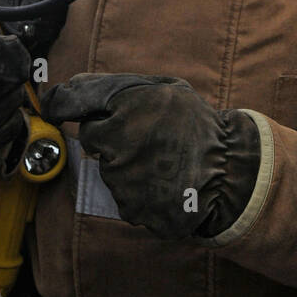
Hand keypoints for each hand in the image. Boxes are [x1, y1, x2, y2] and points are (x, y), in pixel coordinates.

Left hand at [43, 73, 260, 239]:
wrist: (230, 170)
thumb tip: (66, 90)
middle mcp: (117, 150)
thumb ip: (109, 86)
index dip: (96, 117)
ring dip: (128, 168)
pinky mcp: (132, 210)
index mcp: (123, 114)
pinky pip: (125, 198)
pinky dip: (139, 192)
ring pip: (111, 173)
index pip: (83, 118)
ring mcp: (124, 184)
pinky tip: (162, 182)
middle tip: (150, 140)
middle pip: (97, 147)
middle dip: (115, 142)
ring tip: (162, 161)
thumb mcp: (162, 87)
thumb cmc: (196, 125)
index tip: (101, 119)